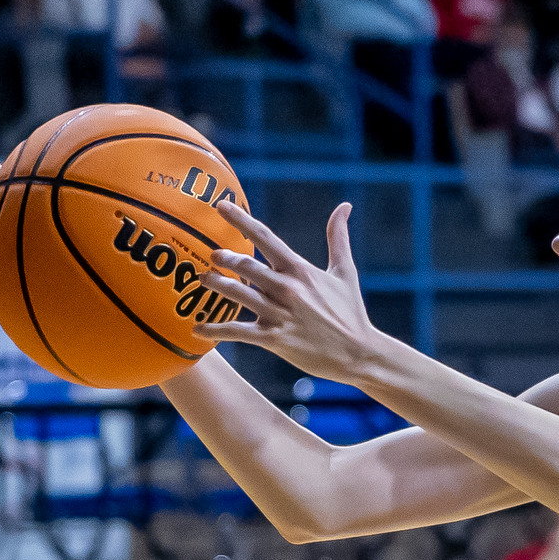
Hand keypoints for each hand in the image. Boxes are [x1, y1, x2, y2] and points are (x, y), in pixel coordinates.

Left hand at [195, 200, 382, 384]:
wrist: (359, 354)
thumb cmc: (351, 312)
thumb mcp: (345, 272)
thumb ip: (338, 238)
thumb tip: (344, 206)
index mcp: (300, 270)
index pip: (265, 237)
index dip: (241, 219)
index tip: (220, 205)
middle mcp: (287, 289)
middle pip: (245, 266)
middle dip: (224, 258)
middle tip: (212, 256)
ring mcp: (279, 315)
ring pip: (237, 294)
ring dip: (216, 285)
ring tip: (203, 280)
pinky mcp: (274, 339)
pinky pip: (237, 332)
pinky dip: (216, 330)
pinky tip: (199, 329)